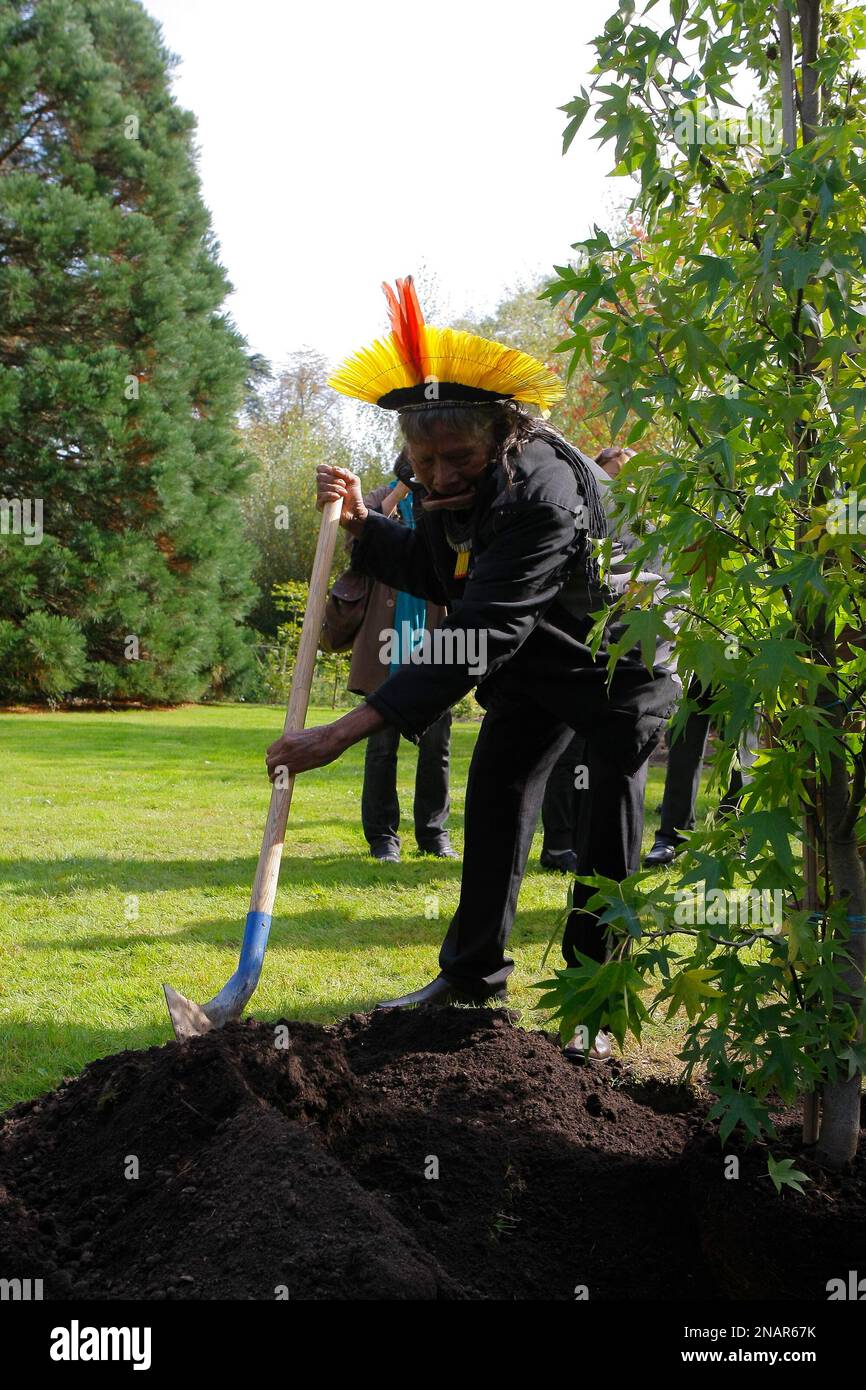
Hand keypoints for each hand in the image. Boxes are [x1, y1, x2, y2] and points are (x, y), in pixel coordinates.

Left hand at [265, 704, 387, 782]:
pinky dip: (277, 779)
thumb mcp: (305, 736)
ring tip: (273, 778)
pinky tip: (275, 782)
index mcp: (287, 737)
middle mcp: (285, 746)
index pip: (271, 749)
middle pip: (270, 759)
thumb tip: (299, 750)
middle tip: (274, 772)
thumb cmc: (324, 736)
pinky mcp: (296, 765)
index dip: (274, 757)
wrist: (332, 738)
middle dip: (271, 766)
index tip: (277, 762)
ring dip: (272, 773)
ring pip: (272, 767)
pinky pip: (280, 774)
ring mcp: (289, 756)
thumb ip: (297, 743)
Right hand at [316, 464, 367, 530]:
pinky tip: (337, 498)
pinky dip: (330, 495)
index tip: (336, 473)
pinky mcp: (320, 505)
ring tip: (344, 493)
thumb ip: (345, 472)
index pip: (320, 468)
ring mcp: (320, 495)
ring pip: (320, 486)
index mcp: (329, 477)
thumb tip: (333, 469)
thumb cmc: (354, 495)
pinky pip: (321, 496)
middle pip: (320, 477)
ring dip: (335, 488)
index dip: (327, 469)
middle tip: (344, 485)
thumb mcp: (354, 481)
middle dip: (333, 480)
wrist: (355, 511)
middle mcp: (322, 485)